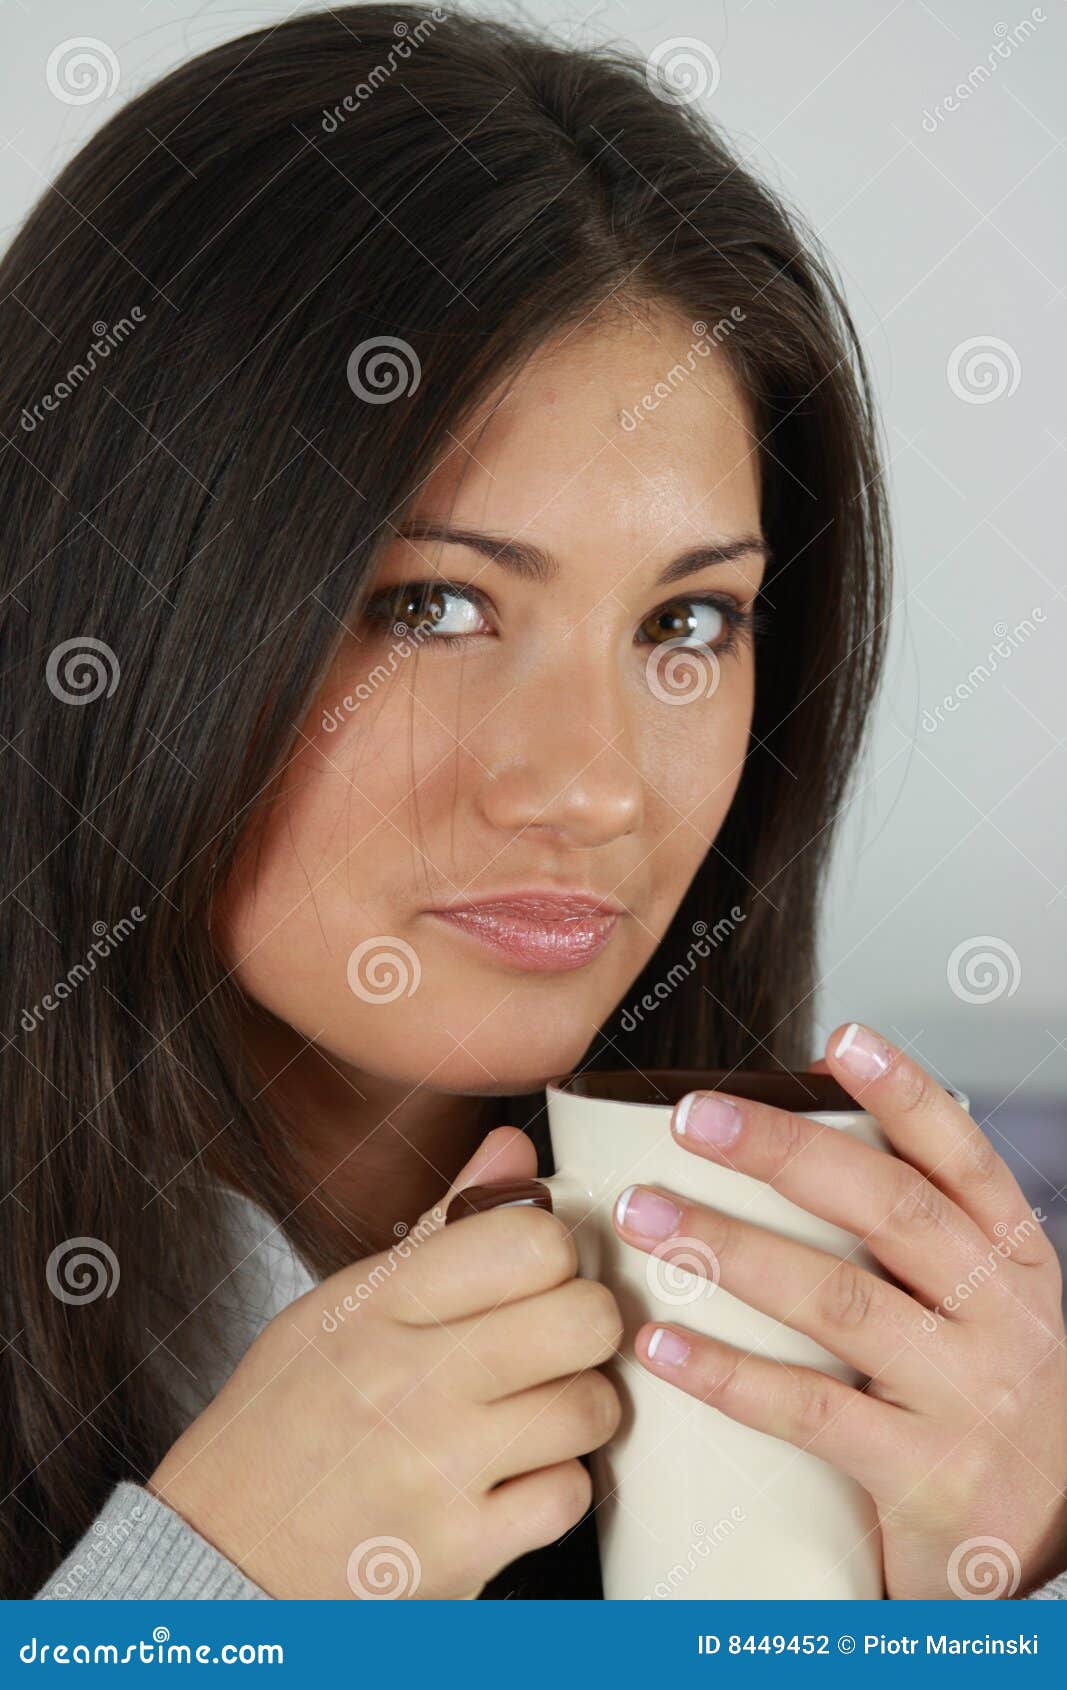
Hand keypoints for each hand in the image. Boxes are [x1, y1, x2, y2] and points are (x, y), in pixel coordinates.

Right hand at [149, 1126, 622, 1598]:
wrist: (219, 1560)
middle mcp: (410, 1380)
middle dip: (588, 1325)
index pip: (528, 1239)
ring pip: (591, 1408)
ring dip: (580, 1409)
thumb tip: (511, 1152)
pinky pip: (569, 1497)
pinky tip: (514, 1478)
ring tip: (537, 1409)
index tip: (540, 1273)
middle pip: (582, 1319)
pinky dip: (555, 1488)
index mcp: (378, 1304)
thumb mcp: (337, 1307)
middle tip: (559, 1341)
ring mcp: (437, 1469)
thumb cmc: (280, 1426)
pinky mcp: (460, 1551)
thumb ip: (440, 1229)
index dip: (555, 1252)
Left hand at [612, 1023, 1066, 1598]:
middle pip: (889, 1209)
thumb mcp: (985, 1308)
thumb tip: (809, 1116)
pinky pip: (808, 1411)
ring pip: (837, 1300)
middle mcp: (1000, 1317)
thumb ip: (918, 1230)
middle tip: (692, 1117)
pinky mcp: (924, 1474)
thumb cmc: (991, 1405)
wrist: (1062, 1552)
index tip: (840, 1037)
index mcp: (1012, 1263)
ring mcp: (966, 1396)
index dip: (904, 1092)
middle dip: (783, 1153)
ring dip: (729, 1248)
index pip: (963, 1158)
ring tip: (645, 1214)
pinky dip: (726, 1373)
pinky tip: (660, 1344)